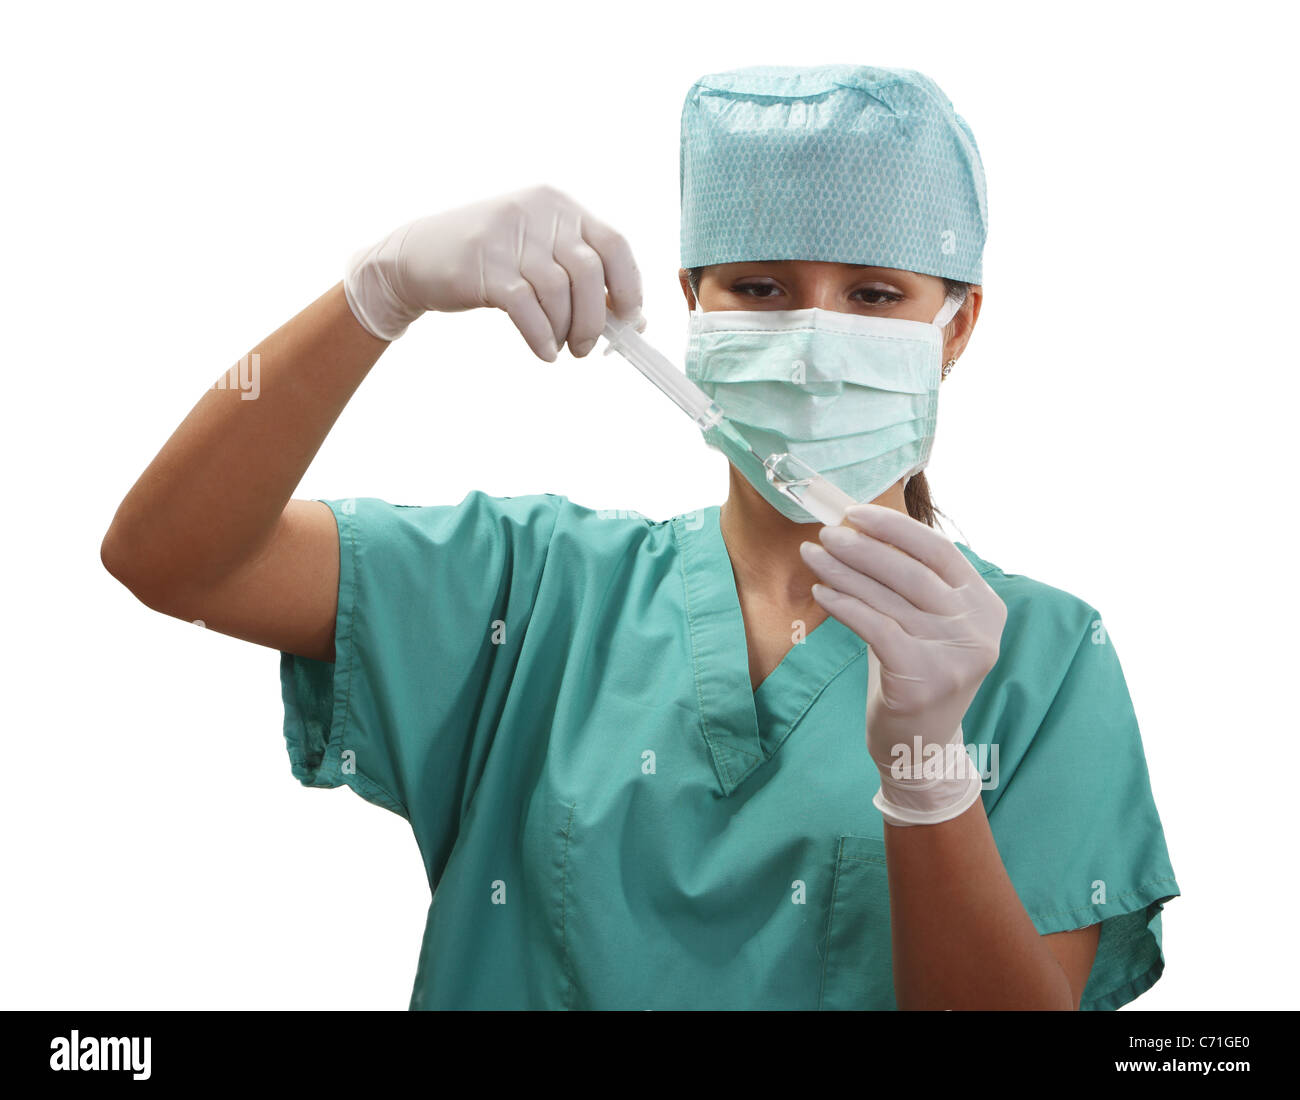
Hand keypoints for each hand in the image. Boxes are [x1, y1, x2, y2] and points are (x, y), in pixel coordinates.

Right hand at [342, 184, 642, 358]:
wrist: (416, 257)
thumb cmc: (489, 261)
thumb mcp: (536, 250)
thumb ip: (580, 273)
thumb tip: (632, 319)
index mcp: (559, 205)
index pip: (614, 244)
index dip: (630, 287)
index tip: (630, 321)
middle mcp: (538, 212)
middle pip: (589, 273)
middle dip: (595, 320)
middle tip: (586, 348)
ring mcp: (509, 237)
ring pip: (559, 293)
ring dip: (567, 331)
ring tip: (561, 349)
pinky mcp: (484, 267)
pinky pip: (528, 310)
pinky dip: (541, 337)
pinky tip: (544, 352)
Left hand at [798, 503, 1006, 824]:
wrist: (919, 745)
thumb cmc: (915, 671)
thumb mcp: (925, 622)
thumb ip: (907, 581)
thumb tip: (856, 528)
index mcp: (984, 606)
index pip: (939, 551)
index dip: (896, 528)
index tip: (855, 512)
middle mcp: (977, 629)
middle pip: (911, 572)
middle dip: (862, 547)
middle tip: (825, 533)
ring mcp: (954, 655)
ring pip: (887, 598)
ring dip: (842, 571)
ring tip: (812, 555)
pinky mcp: (923, 678)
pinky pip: (874, 627)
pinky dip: (843, 605)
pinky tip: (820, 592)